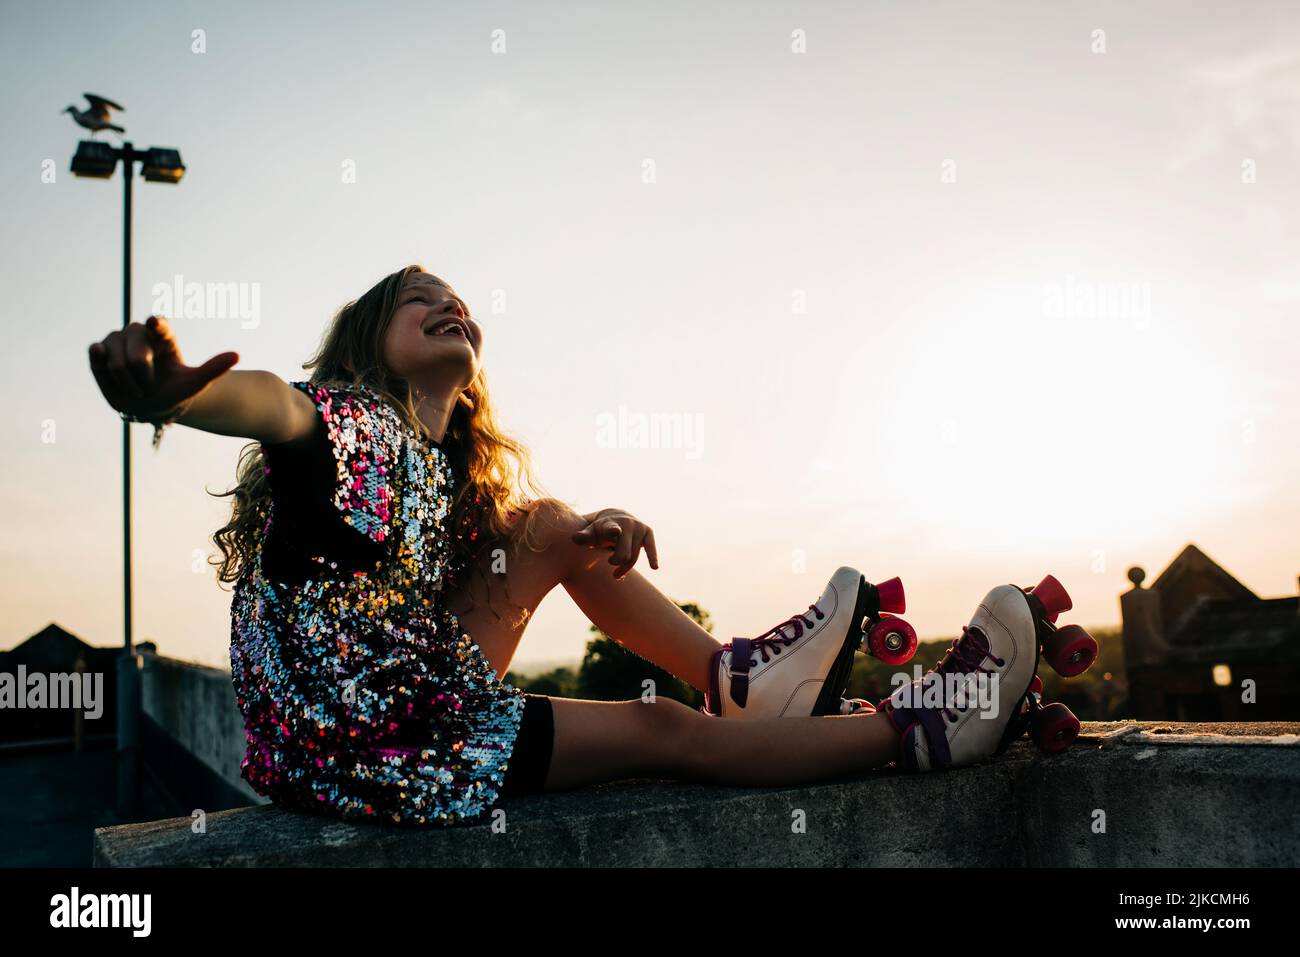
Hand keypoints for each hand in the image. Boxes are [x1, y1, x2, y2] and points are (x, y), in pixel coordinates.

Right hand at [89, 315, 238, 421]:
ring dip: (127, 383)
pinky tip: (101, 356)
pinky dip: (99, 361)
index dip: (156, 325)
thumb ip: (214, 368)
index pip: (158, 325)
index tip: (153, 323)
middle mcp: (138, 333)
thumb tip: (237, 355)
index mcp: (162, 336)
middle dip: (144, 379)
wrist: (150, 402)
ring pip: (116, 362)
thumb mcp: (196, 383)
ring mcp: (117, 339)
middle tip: (149, 386)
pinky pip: (95, 355)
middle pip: (137, 356)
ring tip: (135, 387)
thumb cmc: (175, 389)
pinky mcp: (99, 350)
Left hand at [571, 508, 658, 578]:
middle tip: (609, 564)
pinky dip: (653, 557)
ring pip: (633, 557)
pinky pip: (650, 547)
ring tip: (617, 575)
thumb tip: (575, 538)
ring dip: (625, 568)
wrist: (614, 515)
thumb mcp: (590, 532)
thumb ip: (583, 537)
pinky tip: (654, 567)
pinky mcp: (648, 532)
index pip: (610, 528)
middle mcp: (626, 523)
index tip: (615, 531)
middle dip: (616, 562)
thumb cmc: (599, 530)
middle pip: (624, 554)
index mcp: (609, 523)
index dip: (612, 530)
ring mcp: (638, 527)